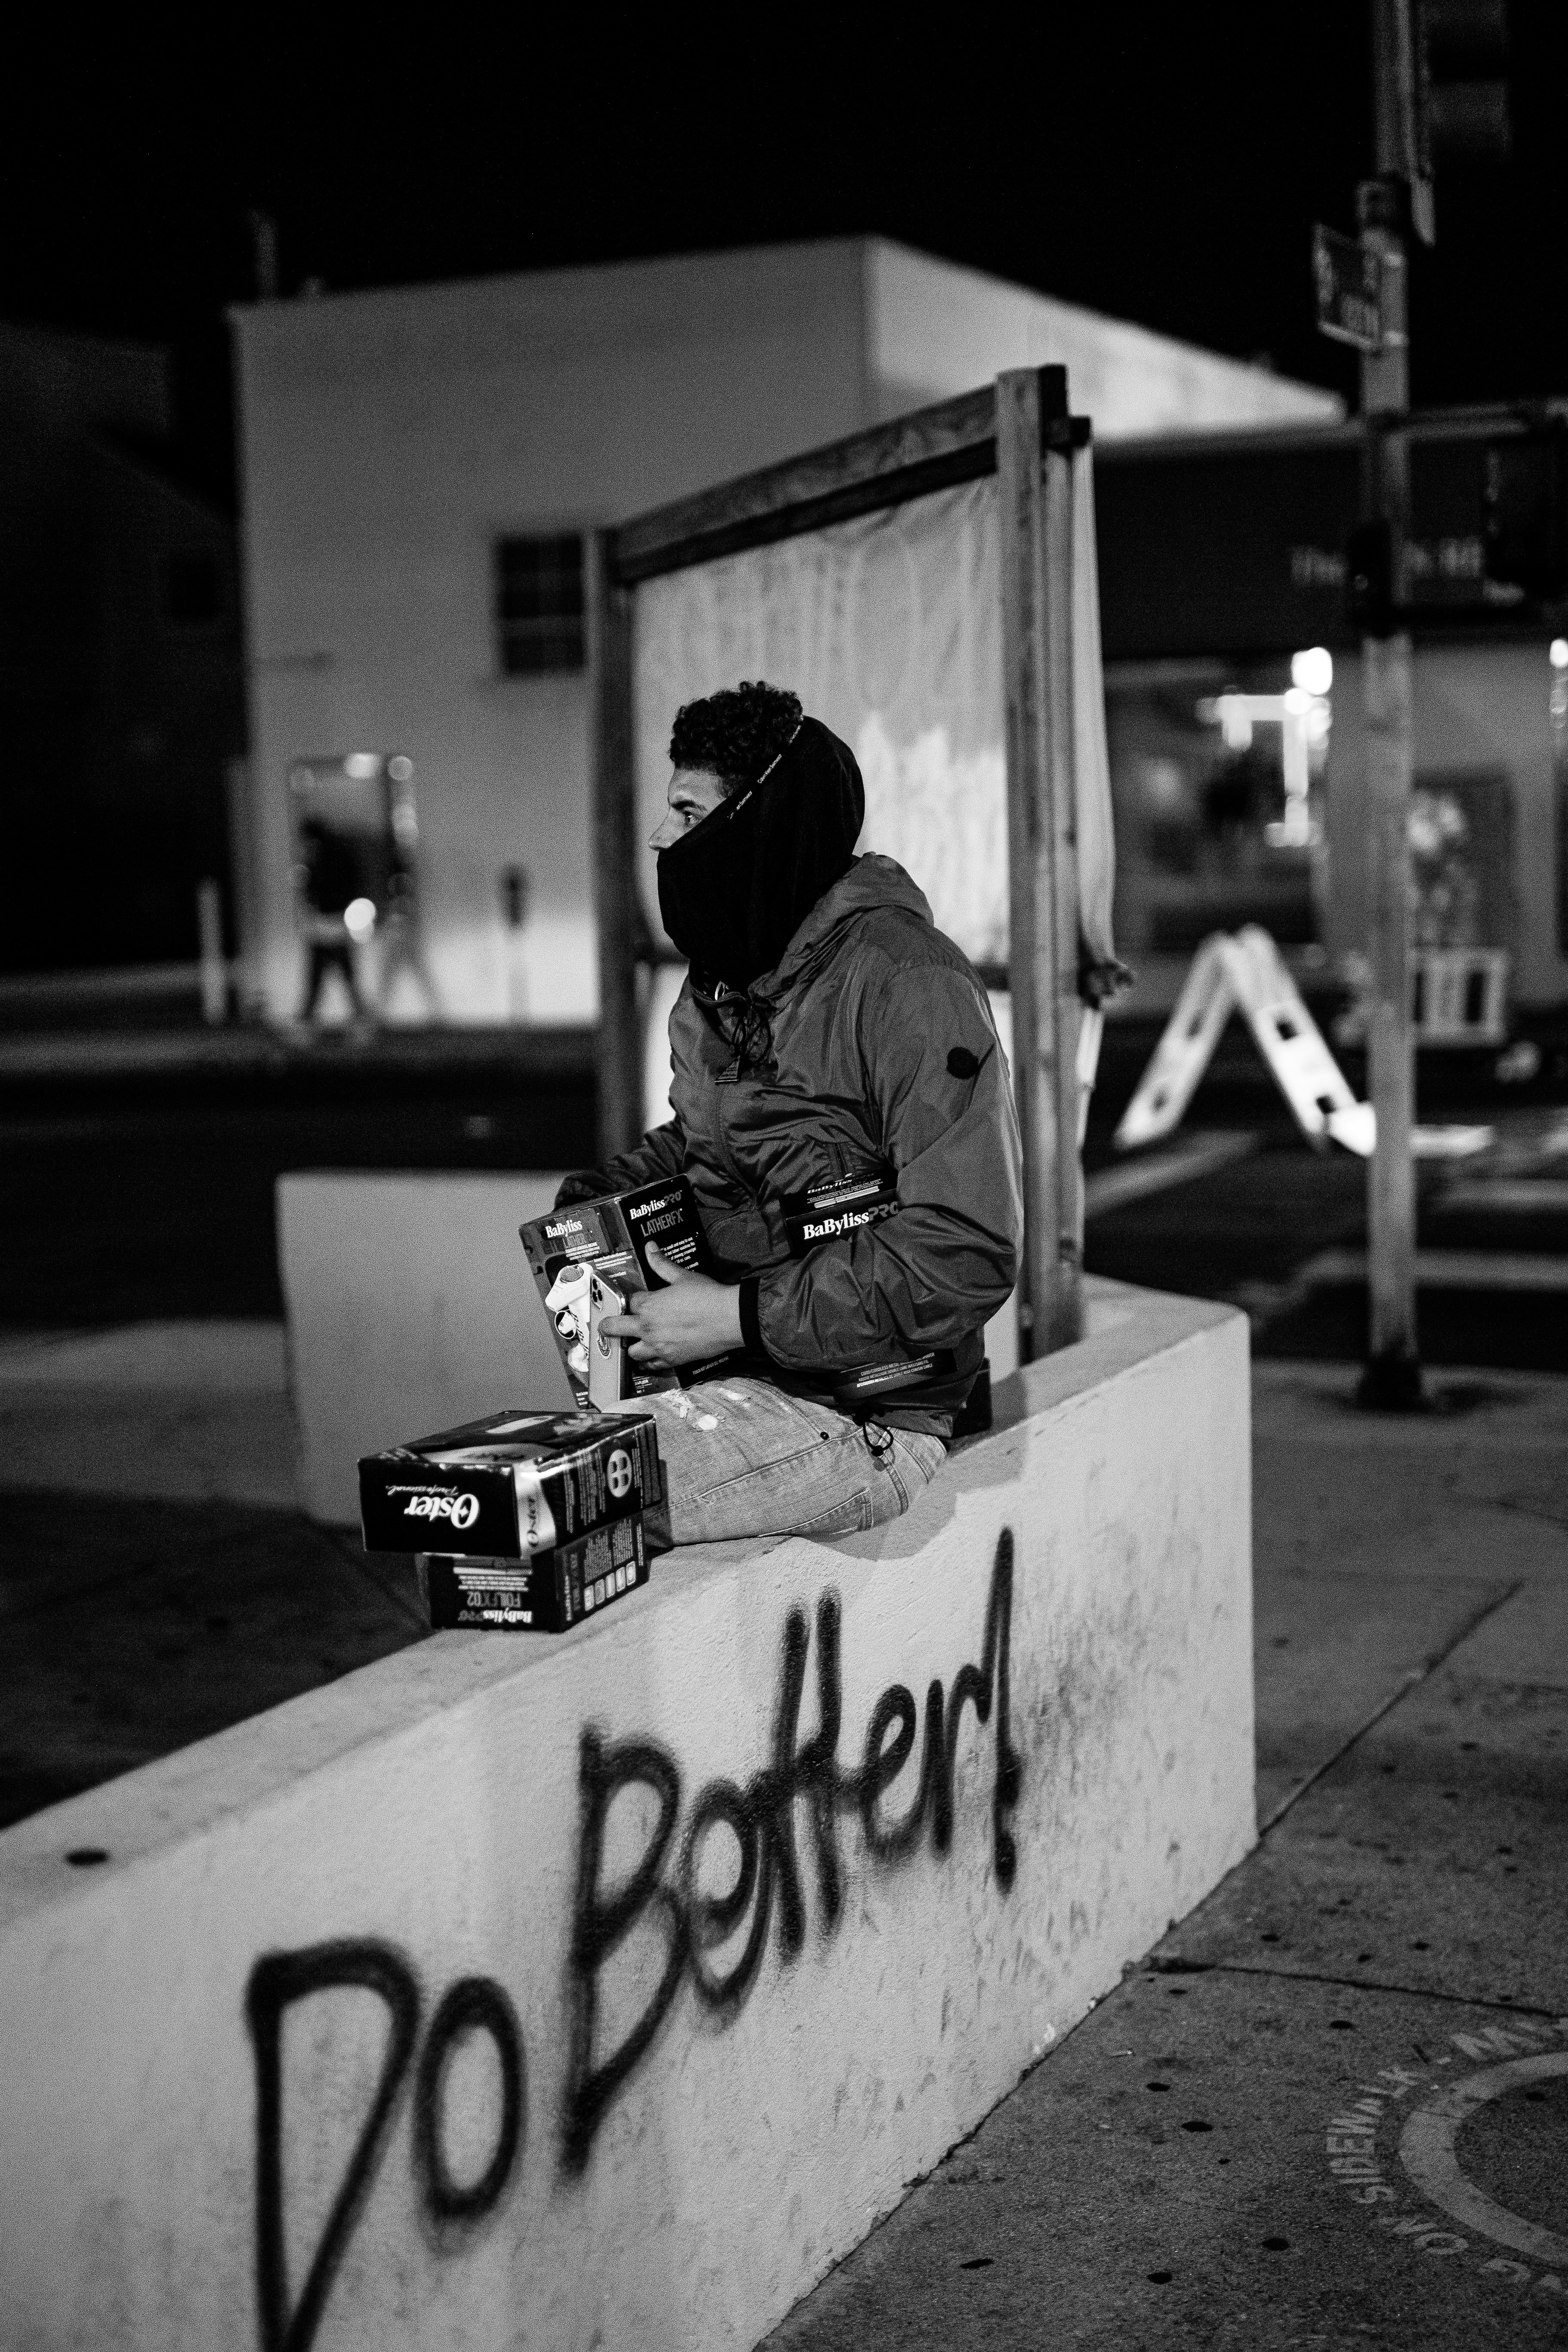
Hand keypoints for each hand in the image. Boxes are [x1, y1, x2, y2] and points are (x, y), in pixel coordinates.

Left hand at [598, 1244, 743, 1369]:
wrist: (729, 1318)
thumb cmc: (708, 1297)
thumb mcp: (682, 1276)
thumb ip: (662, 1264)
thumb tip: (650, 1248)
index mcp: (649, 1305)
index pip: (629, 1302)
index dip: (633, 1301)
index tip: (636, 1301)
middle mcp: (648, 1327)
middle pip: (615, 1328)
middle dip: (608, 1326)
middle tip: (606, 1327)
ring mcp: (658, 1346)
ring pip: (632, 1352)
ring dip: (630, 1347)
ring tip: (633, 1343)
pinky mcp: (672, 1359)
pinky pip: (652, 1366)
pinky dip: (650, 1363)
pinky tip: (652, 1358)